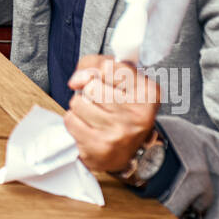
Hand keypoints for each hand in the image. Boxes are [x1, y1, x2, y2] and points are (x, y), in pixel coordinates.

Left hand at [64, 55, 159, 173]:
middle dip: (90, 92)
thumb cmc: (120, 111)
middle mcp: (137, 114)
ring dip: (81, 107)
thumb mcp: (119, 79)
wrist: (121, 154)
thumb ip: (95, 65)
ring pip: (78, 102)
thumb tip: (76, 80)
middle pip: (91, 85)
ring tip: (95, 116)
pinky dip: (75, 121)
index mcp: (149, 94)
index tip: (106, 81)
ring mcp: (119, 132)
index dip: (100, 72)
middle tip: (103, 104)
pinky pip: (70, 119)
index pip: (110, 67)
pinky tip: (89, 127)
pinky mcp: (99, 146)